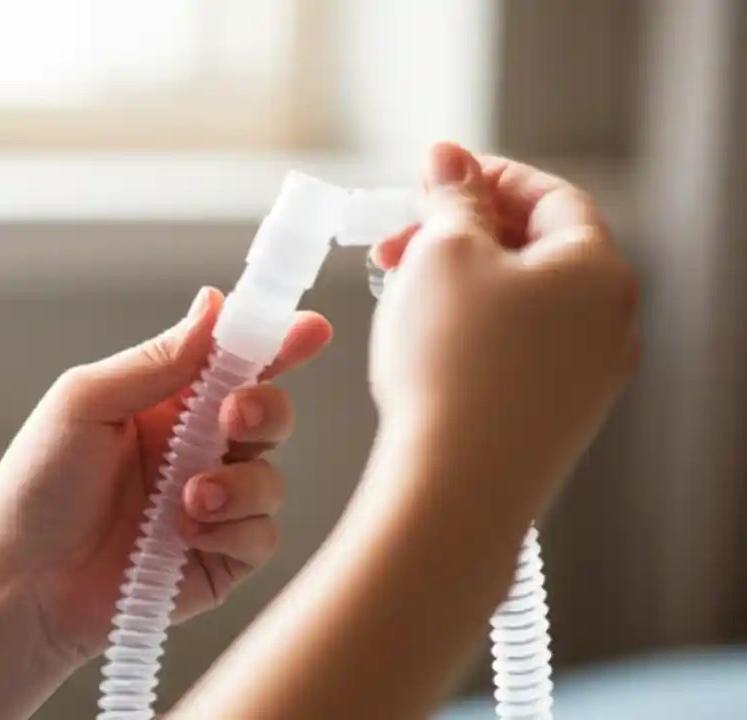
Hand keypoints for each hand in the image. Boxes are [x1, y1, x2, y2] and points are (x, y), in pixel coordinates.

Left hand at [0, 287, 331, 665]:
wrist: (21, 581)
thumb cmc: (36, 487)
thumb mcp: (85, 403)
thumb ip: (155, 360)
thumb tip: (212, 304)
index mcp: (165, 404)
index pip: (234, 363)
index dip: (277, 343)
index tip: (311, 330)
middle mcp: (194, 451)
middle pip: (268, 415)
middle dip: (266, 411)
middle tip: (234, 417)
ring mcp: (210, 506)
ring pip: (271, 479)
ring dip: (241, 483)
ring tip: (188, 498)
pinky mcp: (217, 560)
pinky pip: (262, 536)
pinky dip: (233, 531)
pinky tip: (187, 536)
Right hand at [369, 142, 638, 502]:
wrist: (455, 484)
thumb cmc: (451, 362)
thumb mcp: (444, 253)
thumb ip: (452, 198)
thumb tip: (450, 157)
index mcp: (598, 270)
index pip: (552, 197)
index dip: (488, 176)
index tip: (433, 174)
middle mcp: (610, 322)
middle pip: (537, 248)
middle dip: (464, 232)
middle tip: (397, 236)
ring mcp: (588, 376)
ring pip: (523, 301)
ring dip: (462, 281)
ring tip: (399, 288)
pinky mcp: (556, 417)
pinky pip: (518, 350)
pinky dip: (473, 329)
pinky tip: (423, 339)